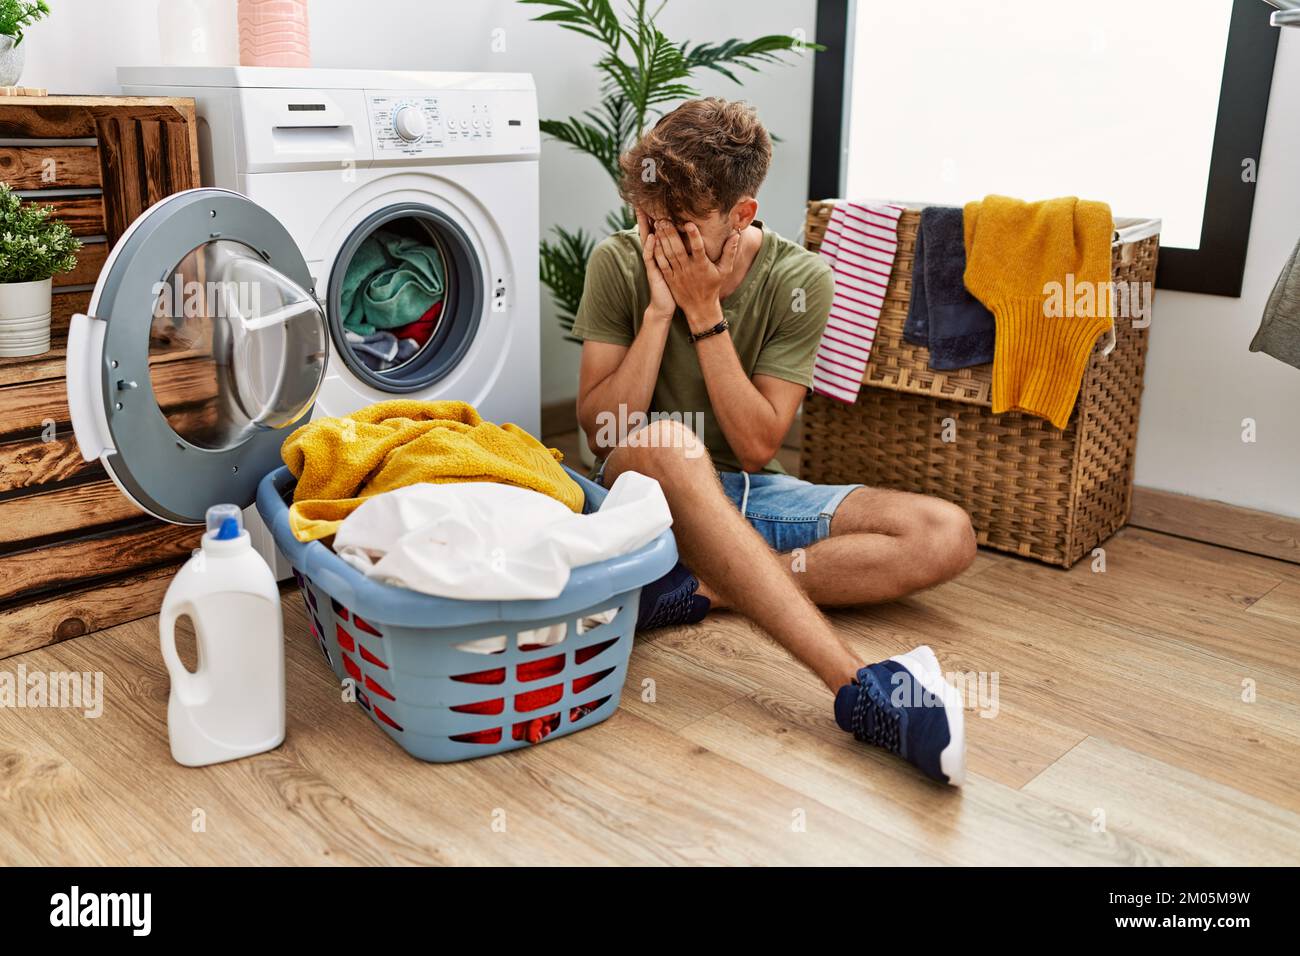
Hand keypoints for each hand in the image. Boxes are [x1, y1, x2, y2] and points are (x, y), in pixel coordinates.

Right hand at [636, 208, 676, 322]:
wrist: (666, 306)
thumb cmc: (675, 286)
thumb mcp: (679, 266)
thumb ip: (683, 251)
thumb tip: (693, 238)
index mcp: (662, 253)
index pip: (657, 231)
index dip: (655, 218)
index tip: (656, 203)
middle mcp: (654, 255)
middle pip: (648, 232)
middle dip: (646, 218)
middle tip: (645, 201)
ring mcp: (652, 263)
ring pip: (648, 242)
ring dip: (646, 228)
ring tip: (647, 213)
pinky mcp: (653, 272)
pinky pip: (651, 258)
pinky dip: (650, 247)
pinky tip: (652, 237)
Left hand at [652, 219, 740, 332]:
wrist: (699, 307)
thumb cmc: (713, 286)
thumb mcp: (725, 270)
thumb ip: (729, 252)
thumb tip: (735, 235)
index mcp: (702, 265)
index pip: (698, 248)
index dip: (694, 236)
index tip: (689, 224)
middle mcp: (689, 269)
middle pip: (678, 249)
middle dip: (671, 233)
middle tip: (665, 218)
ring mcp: (678, 274)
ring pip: (668, 254)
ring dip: (663, 239)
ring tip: (658, 224)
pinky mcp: (670, 278)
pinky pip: (662, 263)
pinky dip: (657, 252)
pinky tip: (654, 240)